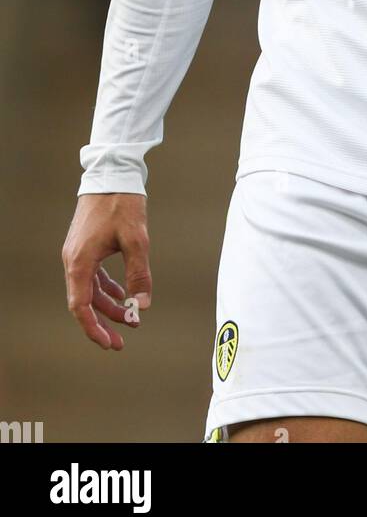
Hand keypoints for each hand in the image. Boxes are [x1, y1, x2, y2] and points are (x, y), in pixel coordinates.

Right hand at [62, 194, 151, 349]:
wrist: (113, 173)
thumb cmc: (122, 204)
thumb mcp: (136, 240)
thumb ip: (139, 275)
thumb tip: (142, 305)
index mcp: (80, 262)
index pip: (81, 307)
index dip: (94, 328)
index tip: (109, 343)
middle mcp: (74, 260)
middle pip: (85, 302)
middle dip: (103, 322)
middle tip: (122, 340)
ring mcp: (78, 253)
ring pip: (90, 289)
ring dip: (108, 305)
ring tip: (131, 316)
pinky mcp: (86, 246)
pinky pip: (93, 276)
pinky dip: (107, 288)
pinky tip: (123, 294)